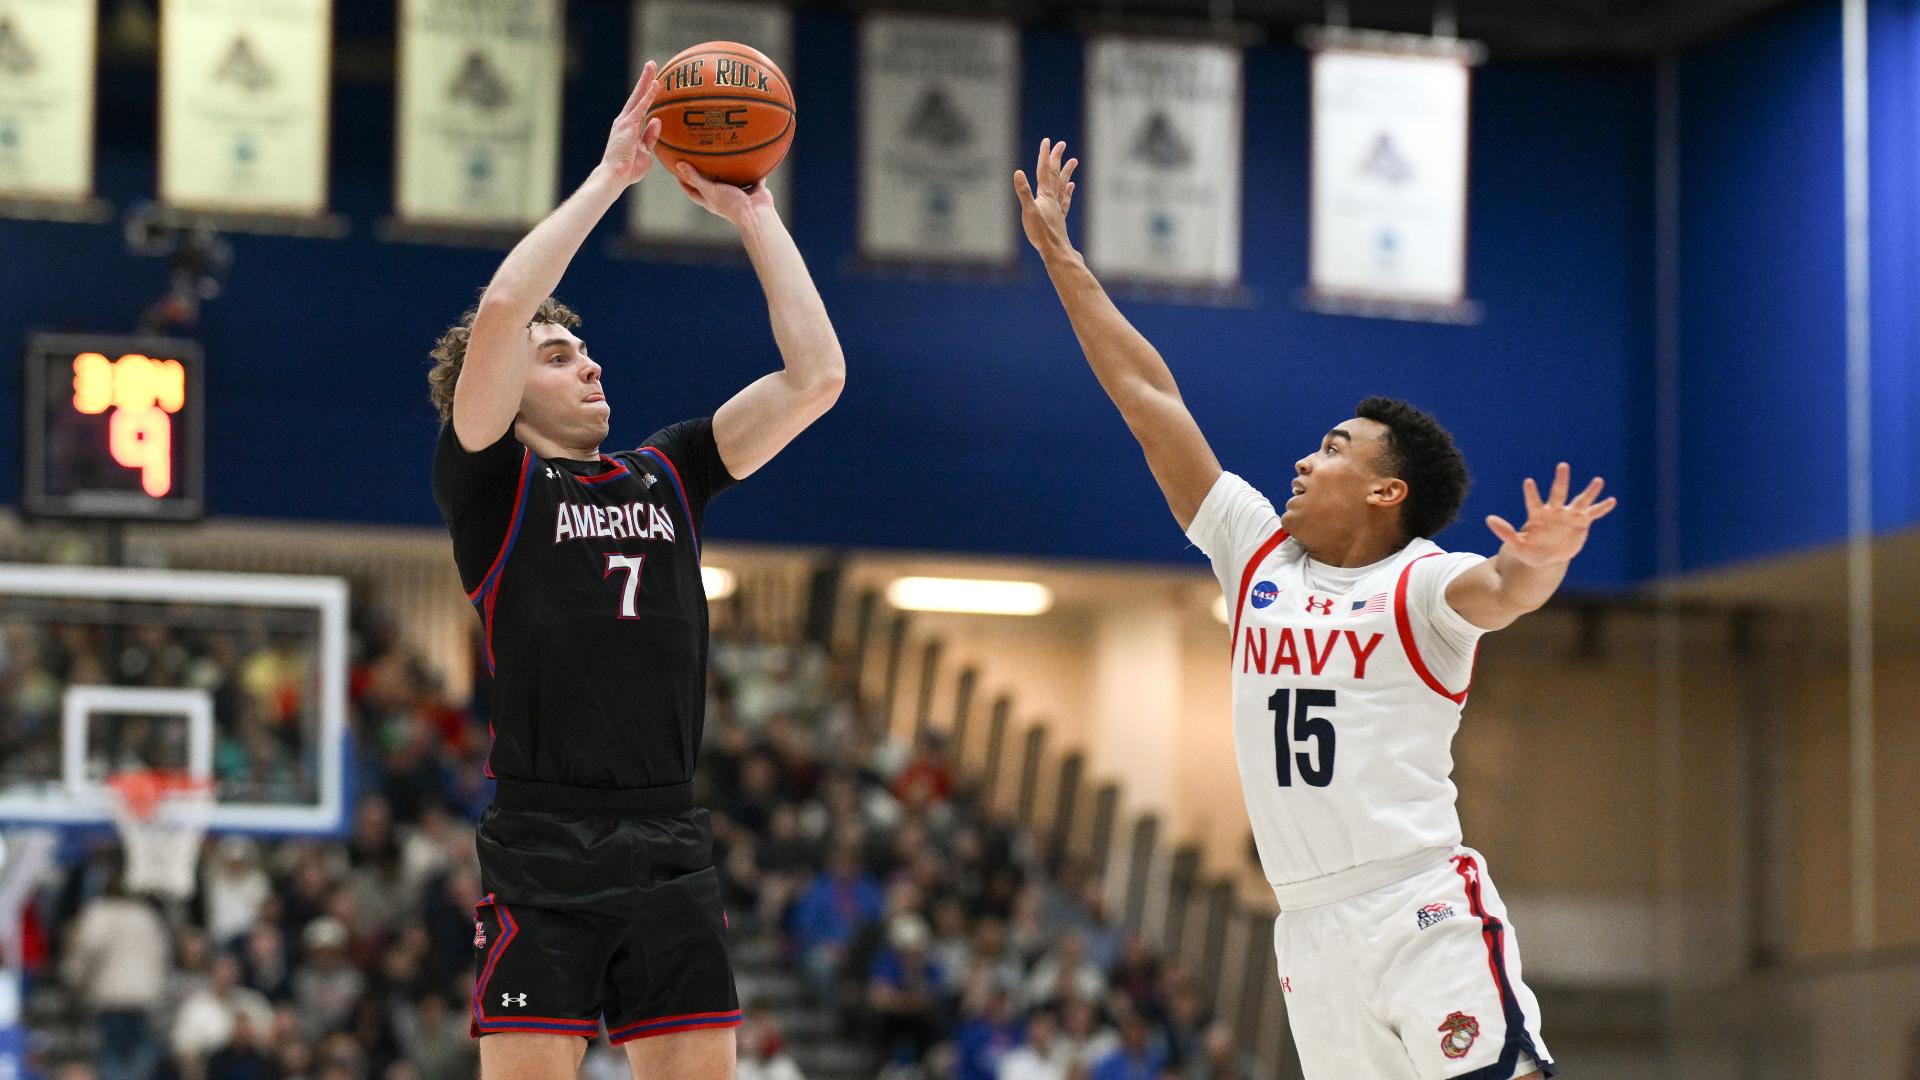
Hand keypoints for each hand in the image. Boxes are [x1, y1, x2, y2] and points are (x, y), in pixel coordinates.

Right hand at [600, 62, 662, 184]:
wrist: (615, 176)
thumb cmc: (628, 169)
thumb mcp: (645, 152)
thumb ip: (650, 136)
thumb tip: (657, 120)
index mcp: (629, 127)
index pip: (640, 106)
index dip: (646, 93)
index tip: (654, 81)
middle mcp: (625, 121)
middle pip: (637, 96)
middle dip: (644, 79)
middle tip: (651, 64)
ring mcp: (625, 122)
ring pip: (638, 97)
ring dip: (645, 80)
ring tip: (652, 65)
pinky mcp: (628, 125)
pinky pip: (641, 107)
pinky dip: (648, 95)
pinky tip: (655, 84)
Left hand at [672, 162, 775, 226]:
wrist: (756, 213)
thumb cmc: (731, 205)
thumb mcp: (710, 190)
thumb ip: (695, 178)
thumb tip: (679, 164)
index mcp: (710, 200)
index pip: (692, 192)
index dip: (684, 182)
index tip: (677, 170)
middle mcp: (723, 197)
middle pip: (710, 184)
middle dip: (705, 173)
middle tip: (699, 157)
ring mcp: (738, 193)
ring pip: (731, 179)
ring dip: (728, 169)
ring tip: (724, 153)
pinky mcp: (752, 189)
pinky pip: (751, 176)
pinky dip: (750, 167)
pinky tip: (749, 154)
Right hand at [1012, 138, 1077, 254]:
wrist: (1056, 251)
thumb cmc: (1041, 233)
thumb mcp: (1028, 211)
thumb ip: (1023, 192)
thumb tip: (1017, 172)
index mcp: (1045, 195)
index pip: (1044, 171)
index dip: (1045, 155)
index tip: (1047, 141)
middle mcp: (1053, 199)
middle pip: (1055, 174)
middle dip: (1056, 158)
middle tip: (1060, 144)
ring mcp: (1057, 208)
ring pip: (1062, 185)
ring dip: (1066, 172)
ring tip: (1073, 161)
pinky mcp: (1059, 217)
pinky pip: (1065, 200)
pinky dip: (1068, 191)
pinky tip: (1071, 186)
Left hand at [1486, 463, 1617, 566]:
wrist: (1546, 558)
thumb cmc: (1529, 549)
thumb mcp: (1516, 545)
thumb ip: (1504, 532)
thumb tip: (1488, 519)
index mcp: (1537, 515)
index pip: (1534, 502)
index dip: (1531, 493)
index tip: (1529, 481)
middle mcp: (1554, 511)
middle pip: (1558, 493)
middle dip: (1561, 480)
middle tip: (1562, 465)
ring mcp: (1569, 516)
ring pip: (1580, 500)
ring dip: (1589, 491)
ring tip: (1598, 480)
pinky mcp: (1581, 523)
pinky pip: (1593, 513)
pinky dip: (1602, 508)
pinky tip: (1612, 500)